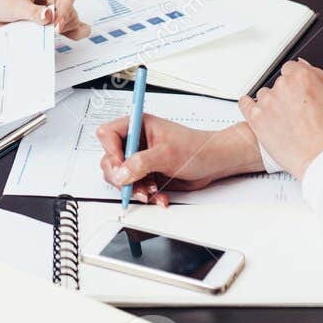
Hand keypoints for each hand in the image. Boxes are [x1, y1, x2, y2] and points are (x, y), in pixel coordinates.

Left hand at [0, 0, 89, 38]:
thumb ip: (34, 12)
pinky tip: (71, 36)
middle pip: (71, 8)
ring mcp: (53, 6)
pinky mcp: (50, 20)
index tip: (57, 23)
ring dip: (62, 29)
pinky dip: (70, 33)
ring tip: (47, 32)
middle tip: (51, 30)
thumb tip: (49, 17)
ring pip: (70, 19)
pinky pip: (68, 27)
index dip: (65, 9)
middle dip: (63, 21)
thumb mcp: (15, 5)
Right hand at [96, 113, 260, 204]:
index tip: (121, 167)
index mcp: (138, 126)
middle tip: (133, 186)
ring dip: (135, 189)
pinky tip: (159, 196)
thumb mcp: (166, 154)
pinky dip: (146, 195)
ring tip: (151, 193)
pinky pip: (136, 188)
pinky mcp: (147, 174)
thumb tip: (121, 173)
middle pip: (110, 160)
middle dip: (122, 177)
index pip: (108, 135)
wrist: (213, 163)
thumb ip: (141, 163)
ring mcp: (140, 159)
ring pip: (122, 177)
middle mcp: (136, 142)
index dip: (111, 152)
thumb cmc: (196, 148)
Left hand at [239, 60, 322, 178]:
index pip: (290, 68)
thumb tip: (305, 67)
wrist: (320, 156)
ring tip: (284, 120)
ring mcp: (267, 102)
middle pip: (278, 83)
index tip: (297, 89)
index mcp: (302, 77)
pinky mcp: (256, 118)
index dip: (295, 80)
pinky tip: (255, 109)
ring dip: (271, 103)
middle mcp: (282, 86)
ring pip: (264, 95)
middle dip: (286, 94)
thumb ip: (318, 76)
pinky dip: (248, 105)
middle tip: (296, 110)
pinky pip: (245, 104)